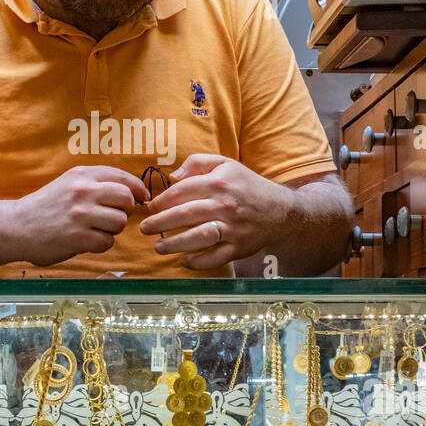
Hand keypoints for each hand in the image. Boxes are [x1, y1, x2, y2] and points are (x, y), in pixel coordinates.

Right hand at [8, 165, 148, 266]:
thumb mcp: (68, 183)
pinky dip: (101, 244)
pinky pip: (107, 242)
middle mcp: (83, 191)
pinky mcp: (78, 237)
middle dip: (125, 209)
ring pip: (119, 221)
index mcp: (82, 175)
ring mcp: (81, 214)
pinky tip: (86, 241)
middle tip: (113, 215)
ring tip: (95, 229)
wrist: (16, 226)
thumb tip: (131, 191)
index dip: (138, 189)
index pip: (123, 177)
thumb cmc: (45, 207)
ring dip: (112, 229)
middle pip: (126, 198)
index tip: (141, 197)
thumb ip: (95, 183)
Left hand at [138, 154, 291, 269]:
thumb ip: (197, 163)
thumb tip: (173, 176)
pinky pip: (216, 257)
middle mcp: (226, 205)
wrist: (281, 210)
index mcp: (220, 183)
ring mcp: (234, 228)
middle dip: (161, 222)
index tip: (150, 207)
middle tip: (144, 229)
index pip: (183, 191)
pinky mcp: (240, 247)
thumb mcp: (225, 164)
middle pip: (187, 214)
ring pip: (200, 237)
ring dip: (175, 244)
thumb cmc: (246, 186)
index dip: (162, 200)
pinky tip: (184, 261)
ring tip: (158, 247)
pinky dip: (198, 262)